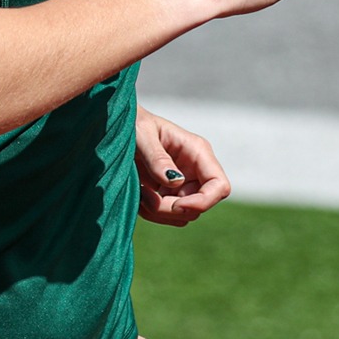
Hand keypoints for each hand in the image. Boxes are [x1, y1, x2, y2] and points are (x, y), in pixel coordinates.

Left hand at [134, 106, 228, 226]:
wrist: (118, 126)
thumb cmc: (132, 122)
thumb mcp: (141, 134)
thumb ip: (157, 157)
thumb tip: (175, 180)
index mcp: (197, 151)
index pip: (219, 186)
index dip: (203, 202)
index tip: (175, 205)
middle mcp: (195, 170)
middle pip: (198, 206)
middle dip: (170, 209)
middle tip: (144, 195)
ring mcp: (183, 184)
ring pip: (183, 215)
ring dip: (159, 212)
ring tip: (139, 191)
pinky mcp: (169, 193)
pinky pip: (168, 216)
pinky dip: (152, 213)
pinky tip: (138, 194)